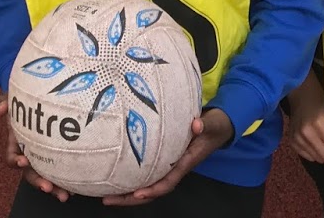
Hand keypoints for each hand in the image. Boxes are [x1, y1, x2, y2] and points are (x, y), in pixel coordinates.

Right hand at [0, 95, 71, 201]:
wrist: (38, 99)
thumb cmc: (25, 101)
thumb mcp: (13, 98)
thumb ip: (5, 101)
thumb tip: (1, 109)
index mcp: (17, 143)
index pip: (11, 157)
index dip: (15, 161)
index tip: (23, 161)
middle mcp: (28, 154)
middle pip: (30, 173)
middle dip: (38, 181)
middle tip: (47, 187)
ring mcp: (42, 157)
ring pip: (45, 176)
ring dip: (54, 187)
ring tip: (65, 195)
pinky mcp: (56, 157)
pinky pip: (59, 171)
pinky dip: (66, 180)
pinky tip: (76, 186)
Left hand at [103, 108, 233, 204]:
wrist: (217, 128)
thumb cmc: (212, 127)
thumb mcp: (210, 124)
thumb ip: (203, 125)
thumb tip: (196, 124)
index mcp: (185, 163)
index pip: (168, 181)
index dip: (153, 189)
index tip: (137, 194)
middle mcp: (174, 169)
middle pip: (152, 190)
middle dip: (130, 198)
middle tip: (108, 199)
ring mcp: (168, 166)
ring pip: (147, 185)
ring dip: (127, 193)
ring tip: (106, 195)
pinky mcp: (163, 160)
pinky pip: (147, 174)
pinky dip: (131, 180)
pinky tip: (116, 178)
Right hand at [286, 80, 323, 165]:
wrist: (300, 92)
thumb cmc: (320, 100)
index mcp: (319, 123)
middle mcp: (306, 133)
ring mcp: (297, 138)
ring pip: (318, 159)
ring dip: (322, 151)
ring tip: (321, 138)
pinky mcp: (291, 142)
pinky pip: (308, 157)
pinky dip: (312, 151)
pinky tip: (313, 140)